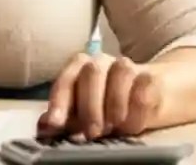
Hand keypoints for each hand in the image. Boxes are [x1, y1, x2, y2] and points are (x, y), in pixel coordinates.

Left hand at [38, 53, 163, 139]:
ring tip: (114, 127)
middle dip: (90, 106)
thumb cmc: (110, 107)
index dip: (60, 101)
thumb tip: (43, 127)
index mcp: (80, 69)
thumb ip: (64, 119)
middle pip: (92, 73)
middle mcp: (102, 62)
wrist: (152, 98)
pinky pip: (144, 88)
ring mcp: (127, 67)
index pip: (66, 80)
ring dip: (115, 105)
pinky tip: (132, 126)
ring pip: (121, 73)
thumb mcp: (85, 115)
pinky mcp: (151, 77)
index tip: (56, 123)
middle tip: (92, 132)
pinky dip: (136, 111)